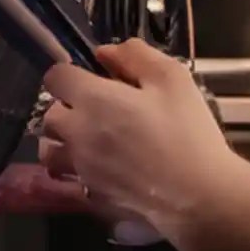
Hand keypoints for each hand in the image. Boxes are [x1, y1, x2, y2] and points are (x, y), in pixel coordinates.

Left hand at [39, 40, 249, 238]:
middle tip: (97, 109)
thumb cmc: (187, 132)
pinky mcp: (90, 197)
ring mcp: (80, 169)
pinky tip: (99, 170)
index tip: (92, 78)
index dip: (70, 72)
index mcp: (93, 100)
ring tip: (89, 141)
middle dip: (66, 106)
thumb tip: (104, 53)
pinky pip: (67, 181)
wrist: (200, 197)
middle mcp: (77, 134)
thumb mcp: (172, 79)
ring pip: (49, 151)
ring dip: (62, 141)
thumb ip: (134, 56)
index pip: (55, 77)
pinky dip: (74, 173)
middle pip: (49, 114)